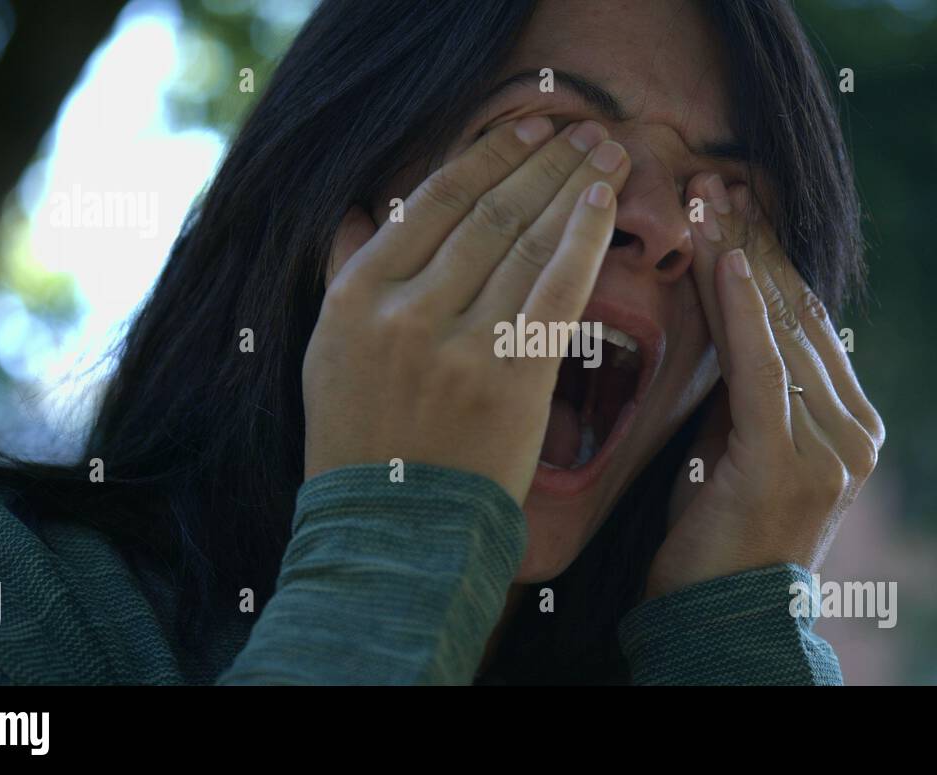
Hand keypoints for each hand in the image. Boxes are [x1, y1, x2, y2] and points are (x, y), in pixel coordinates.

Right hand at [302, 118, 630, 503]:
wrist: (392, 532)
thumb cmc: (363, 443)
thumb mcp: (327, 352)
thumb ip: (344, 272)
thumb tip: (357, 207)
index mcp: (356, 294)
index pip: (435, 199)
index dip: (491, 153)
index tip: (530, 126)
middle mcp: (404, 310)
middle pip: (490, 211)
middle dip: (547, 160)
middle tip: (587, 128)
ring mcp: (457, 344)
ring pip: (526, 242)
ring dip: (574, 187)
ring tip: (609, 152)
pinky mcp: (509, 380)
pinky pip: (555, 292)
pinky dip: (583, 241)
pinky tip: (606, 205)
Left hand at [647, 174, 883, 599]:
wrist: (723, 624)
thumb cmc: (718, 539)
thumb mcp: (738, 449)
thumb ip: (750, 390)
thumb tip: (732, 317)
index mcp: (851, 425)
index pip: (807, 323)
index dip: (770, 259)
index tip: (733, 206)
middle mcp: (855, 430)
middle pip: (798, 315)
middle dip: (753, 243)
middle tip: (715, 182)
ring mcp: (833, 447)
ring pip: (780, 330)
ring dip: (742, 258)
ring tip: (708, 199)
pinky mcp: (792, 462)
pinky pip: (763, 369)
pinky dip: (746, 309)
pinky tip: (728, 259)